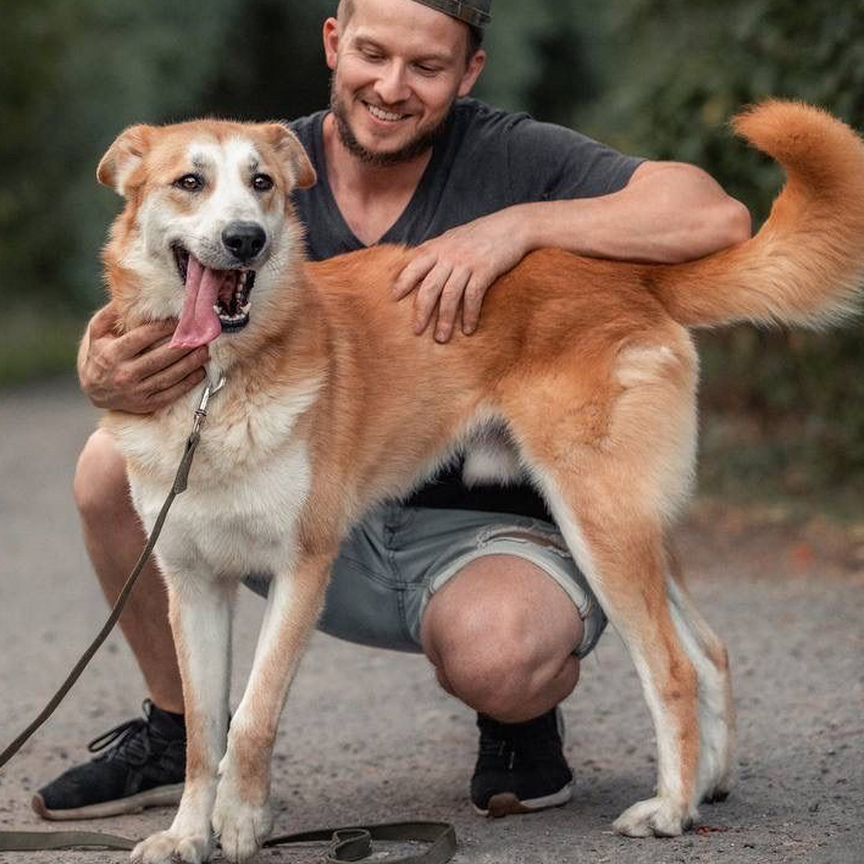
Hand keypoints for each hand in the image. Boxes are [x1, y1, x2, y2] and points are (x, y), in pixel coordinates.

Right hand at [79, 305, 208, 412]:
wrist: (94, 391)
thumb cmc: (100, 355)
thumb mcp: (97, 333)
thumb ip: (110, 315)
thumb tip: (127, 298)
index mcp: (112, 354)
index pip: (142, 338)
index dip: (163, 328)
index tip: (179, 321)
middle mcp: (124, 374)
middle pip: (160, 358)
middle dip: (183, 346)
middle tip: (200, 336)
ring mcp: (137, 391)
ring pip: (169, 376)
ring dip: (190, 364)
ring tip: (204, 351)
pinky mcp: (147, 404)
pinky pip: (172, 393)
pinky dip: (188, 383)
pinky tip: (200, 372)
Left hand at [392, 210, 528, 341]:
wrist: (513, 226)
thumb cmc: (481, 234)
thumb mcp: (453, 237)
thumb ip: (435, 250)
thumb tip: (415, 262)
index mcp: (438, 247)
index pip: (414, 265)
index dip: (402, 281)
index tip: (393, 298)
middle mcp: (449, 255)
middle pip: (429, 287)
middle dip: (421, 311)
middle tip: (417, 330)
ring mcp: (467, 262)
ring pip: (450, 296)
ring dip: (445, 320)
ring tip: (441, 338)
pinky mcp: (485, 270)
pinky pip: (473, 296)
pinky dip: (469, 315)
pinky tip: (468, 330)